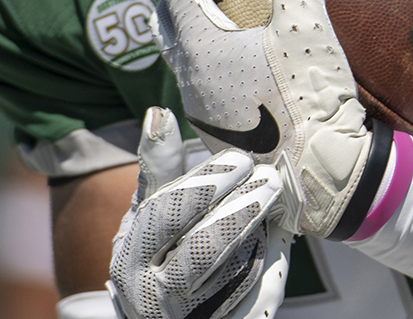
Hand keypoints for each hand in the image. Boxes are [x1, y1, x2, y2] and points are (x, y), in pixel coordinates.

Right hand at [108, 107, 291, 318]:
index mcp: (131, 262)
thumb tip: (159, 113)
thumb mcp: (149, 216)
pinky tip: (281, 230)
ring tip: (277, 196)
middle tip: (270, 176)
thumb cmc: (158, 255)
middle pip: (201, 249)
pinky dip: (272, 262)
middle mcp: (154, 298)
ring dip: (259, 233)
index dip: (204, 185)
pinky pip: (257, 298)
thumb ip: (159, 171)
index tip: (239, 159)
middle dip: (240, 209)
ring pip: (234, 274)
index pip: (166, 216)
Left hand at [152, 0, 392, 238]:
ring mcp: (202, 106)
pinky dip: (208, 46)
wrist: (323, 177)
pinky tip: (235, 46)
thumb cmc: (310, 101)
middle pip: (167, 12)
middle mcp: (189, 76)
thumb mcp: (309, 28)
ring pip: (181, 47)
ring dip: (188, 15)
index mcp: (200, 46)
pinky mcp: (220, 127)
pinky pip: (201, 73)